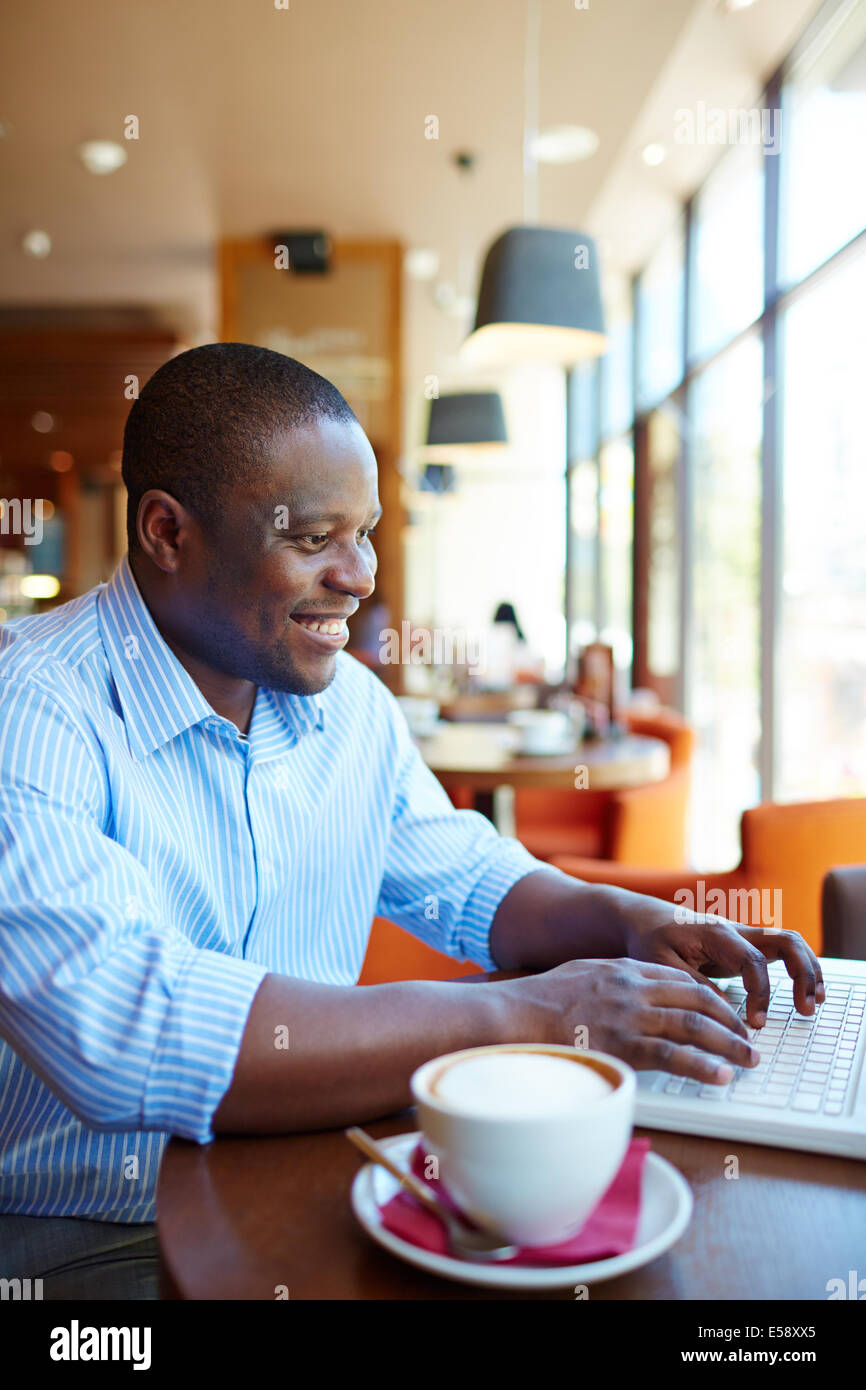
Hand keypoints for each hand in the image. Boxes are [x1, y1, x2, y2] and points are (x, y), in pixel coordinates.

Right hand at [499, 958, 759, 1083]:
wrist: (512, 1013)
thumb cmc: (537, 1000)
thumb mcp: (579, 974)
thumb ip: (608, 982)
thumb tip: (624, 998)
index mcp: (623, 969)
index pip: (679, 979)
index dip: (709, 996)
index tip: (726, 1013)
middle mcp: (632, 987)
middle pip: (696, 998)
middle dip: (729, 1019)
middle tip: (749, 1039)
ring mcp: (628, 1015)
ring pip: (693, 1025)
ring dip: (727, 1043)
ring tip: (749, 1059)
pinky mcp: (621, 1043)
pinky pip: (671, 1055)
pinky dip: (701, 1066)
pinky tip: (721, 1076)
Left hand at [624, 911, 824, 1028]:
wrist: (647, 921)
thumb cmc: (651, 941)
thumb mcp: (660, 964)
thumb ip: (692, 984)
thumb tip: (724, 1008)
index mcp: (715, 933)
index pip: (751, 960)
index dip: (760, 992)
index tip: (756, 1022)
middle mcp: (736, 931)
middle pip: (785, 941)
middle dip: (802, 974)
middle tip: (804, 1008)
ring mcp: (744, 937)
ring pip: (790, 943)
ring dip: (808, 971)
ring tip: (812, 1004)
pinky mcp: (746, 948)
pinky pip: (782, 952)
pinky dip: (800, 969)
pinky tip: (806, 994)